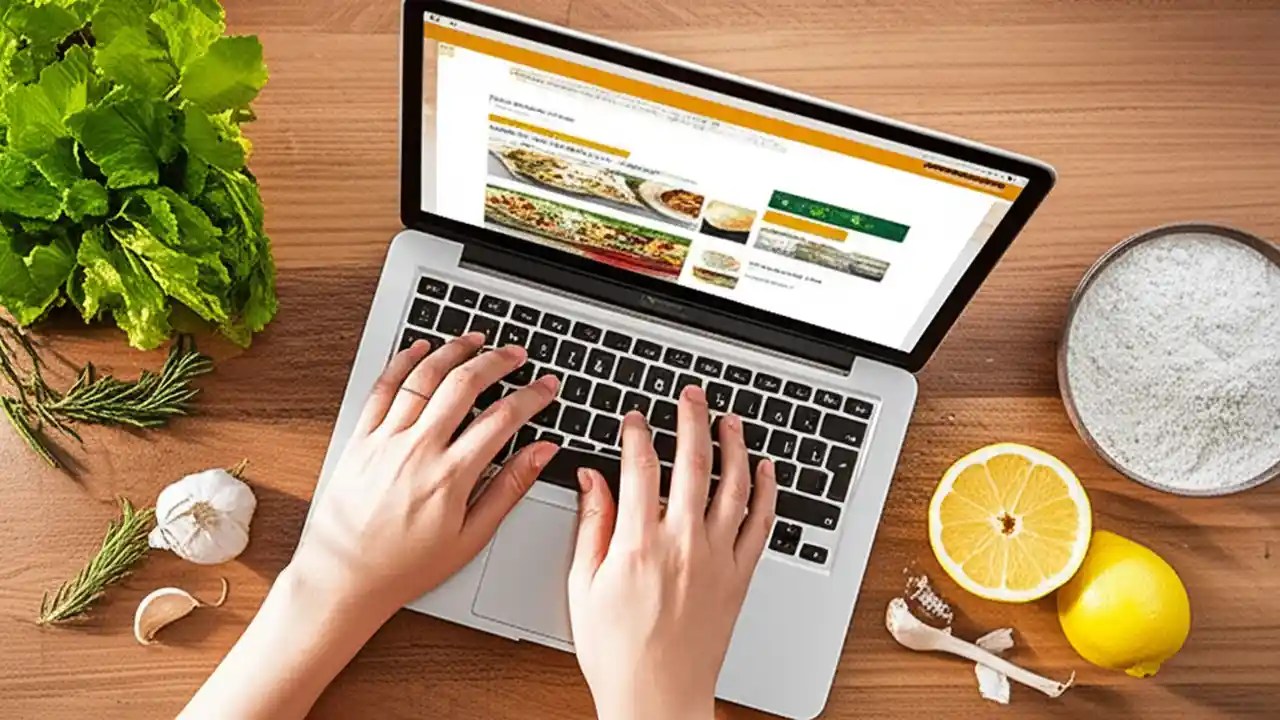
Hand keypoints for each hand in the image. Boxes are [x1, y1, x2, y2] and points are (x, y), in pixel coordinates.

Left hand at [290, 333, 559, 614]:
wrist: (344, 577)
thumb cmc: (406, 566)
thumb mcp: (471, 537)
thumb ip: (509, 489)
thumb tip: (541, 453)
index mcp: (451, 476)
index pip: (503, 418)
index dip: (531, 396)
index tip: (546, 386)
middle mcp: (418, 450)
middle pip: (465, 385)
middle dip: (497, 361)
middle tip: (517, 354)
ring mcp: (386, 440)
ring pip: (424, 377)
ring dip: (454, 350)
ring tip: (476, 340)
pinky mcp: (360, 439)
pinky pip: (383, 388)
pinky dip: (404, 362)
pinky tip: (421, 348)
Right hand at [568, 386, 777, 719]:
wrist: (657, 698)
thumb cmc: (616, 652)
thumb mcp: (583, 586)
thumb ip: (592, 526)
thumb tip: (591, 480)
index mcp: (639, 544)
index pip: (640, 468)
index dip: (638, 434)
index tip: (635, 420)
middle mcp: (684, 544)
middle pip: (694, 463)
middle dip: (692, 420)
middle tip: (691, 395)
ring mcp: (717, 559)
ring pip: (735, 486)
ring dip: (734, 445)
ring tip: (730, 419)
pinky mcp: (739, 577)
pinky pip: (761, 525)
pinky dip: (767, 492)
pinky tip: (766, 469)